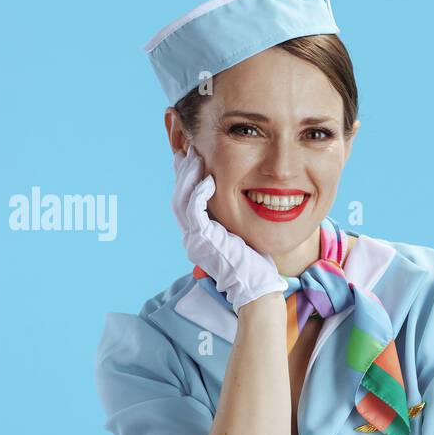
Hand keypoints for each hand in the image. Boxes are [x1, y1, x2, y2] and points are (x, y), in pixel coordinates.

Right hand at [171, 145, 286, 312]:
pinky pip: (194, 210)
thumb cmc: (254, 263)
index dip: (186, 177)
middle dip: (182, 171)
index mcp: (198, 235)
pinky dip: (199, 191)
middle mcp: (191, 236)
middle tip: (188, 148)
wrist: (255, 286)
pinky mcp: (202, 239)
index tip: (192, 156)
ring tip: (194, 155)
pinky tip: (207, 177)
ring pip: (181, 200)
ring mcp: (194, 239)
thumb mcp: (239, 234)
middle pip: (178, 196)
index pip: (186, 200)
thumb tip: (241, 197)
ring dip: (188, 176)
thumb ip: (232, 218)